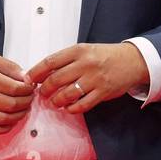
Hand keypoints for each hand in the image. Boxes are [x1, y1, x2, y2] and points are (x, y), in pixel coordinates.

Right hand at [0, 52, 33, 135]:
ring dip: (19, 116)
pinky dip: (4, 128)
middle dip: (26, 102)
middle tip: (30, 98)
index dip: (27, 90)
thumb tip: (24, 77)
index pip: (14, 88)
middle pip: (11, 104)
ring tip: (23, 109)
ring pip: (3, 119)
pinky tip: (10, 121)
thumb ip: (8, 66)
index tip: (30, 87)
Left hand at [27, 43, 147, 113]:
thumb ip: (66, 60)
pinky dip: (72, 109)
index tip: (29, 79)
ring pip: (67, 94)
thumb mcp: (85, 51)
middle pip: (56, 79)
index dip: (36, 72)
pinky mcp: (103, 92)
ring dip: (57, 100)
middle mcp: (86, 64)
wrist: (131, 61)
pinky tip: (69, 108)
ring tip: (55, 102)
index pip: (50, 61)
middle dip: (45, 89)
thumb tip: (43, 72)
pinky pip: (82, 105)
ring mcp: (95, 78)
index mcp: (78, 51)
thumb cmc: (104, 56)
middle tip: (42, 93)